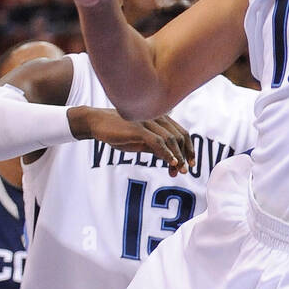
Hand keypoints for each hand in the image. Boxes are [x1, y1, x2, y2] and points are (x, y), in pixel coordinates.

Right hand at [68, 106, 194, 176]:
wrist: (98, 123)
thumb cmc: (120, 132)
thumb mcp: (141, 141)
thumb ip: (155, 147)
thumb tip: (170, 159)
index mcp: (160, 118)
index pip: (181, 133)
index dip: (188, 148)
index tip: (190, 164)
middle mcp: (157, 117)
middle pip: (179, 136)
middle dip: (185, 155)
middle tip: (185, 170)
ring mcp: (148, 121)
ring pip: (170, 139)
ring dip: (178, 156)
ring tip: (179, 169)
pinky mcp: (139, 128)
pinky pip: (157, 141)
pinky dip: (166, 153)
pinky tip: (171, 163)